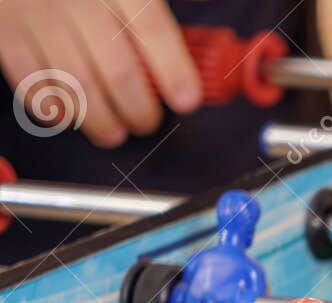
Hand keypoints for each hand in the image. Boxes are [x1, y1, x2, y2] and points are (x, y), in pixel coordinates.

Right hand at [0, 0, 200, 147]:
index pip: (153, 29)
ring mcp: (39, 14)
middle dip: (138, 109)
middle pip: (118, 69)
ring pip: (77, 83)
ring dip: (99, 119)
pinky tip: (67, 115)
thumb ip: (147, 18)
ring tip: (112, 131)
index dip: (174, 71)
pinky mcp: (7, 30)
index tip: (186, 100)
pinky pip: (31, 80)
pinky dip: (53, 107)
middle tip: (145, 122)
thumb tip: (185, 63)